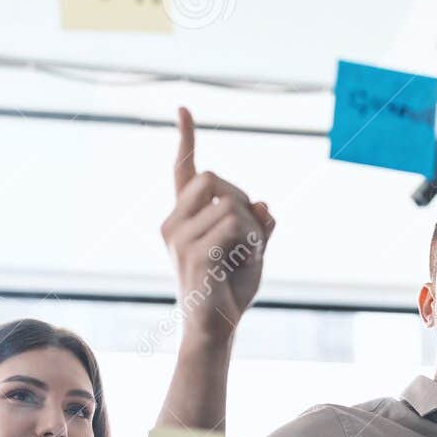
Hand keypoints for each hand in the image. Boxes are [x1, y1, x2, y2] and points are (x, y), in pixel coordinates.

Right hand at [161, 108, 274, 342]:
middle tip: (249, 236)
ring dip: (250, 228)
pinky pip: (231, 226)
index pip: (183, 170)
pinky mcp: (192, 255)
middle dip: (241, 200)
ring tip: (245, 255)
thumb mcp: (252, 249)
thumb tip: (264, 205)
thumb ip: (257, 223)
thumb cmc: (231, 289)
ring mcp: (179, 239)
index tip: (183, 108)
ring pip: (228, 203)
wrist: (216, 329)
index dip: (186, 138)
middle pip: (214, 179)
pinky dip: (248, 241)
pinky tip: (242, 261)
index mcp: (184, 218)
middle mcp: (173, 224)